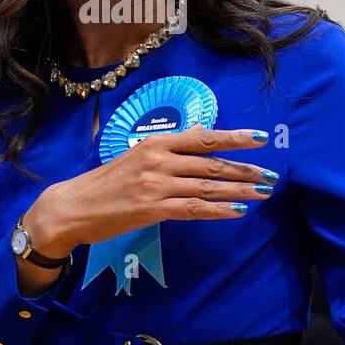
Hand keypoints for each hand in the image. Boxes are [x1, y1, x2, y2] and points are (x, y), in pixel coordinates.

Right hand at [25, 125, 276, 257]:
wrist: (74, 206)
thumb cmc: (106, 182)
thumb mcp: (137, 155)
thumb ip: (169, 147)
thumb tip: (200, 132)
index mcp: (156, 142)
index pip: (203, 137)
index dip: (234, 137)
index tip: (260, 138)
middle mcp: (159, 160)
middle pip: (211, 162)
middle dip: (245, 168)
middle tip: (271, 174)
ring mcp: (156, 185)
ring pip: (207, 185)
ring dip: (239, 190)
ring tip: (262, 192)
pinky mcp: (152, 209)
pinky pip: (193, 208)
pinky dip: (218, 210)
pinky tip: (237, 211)